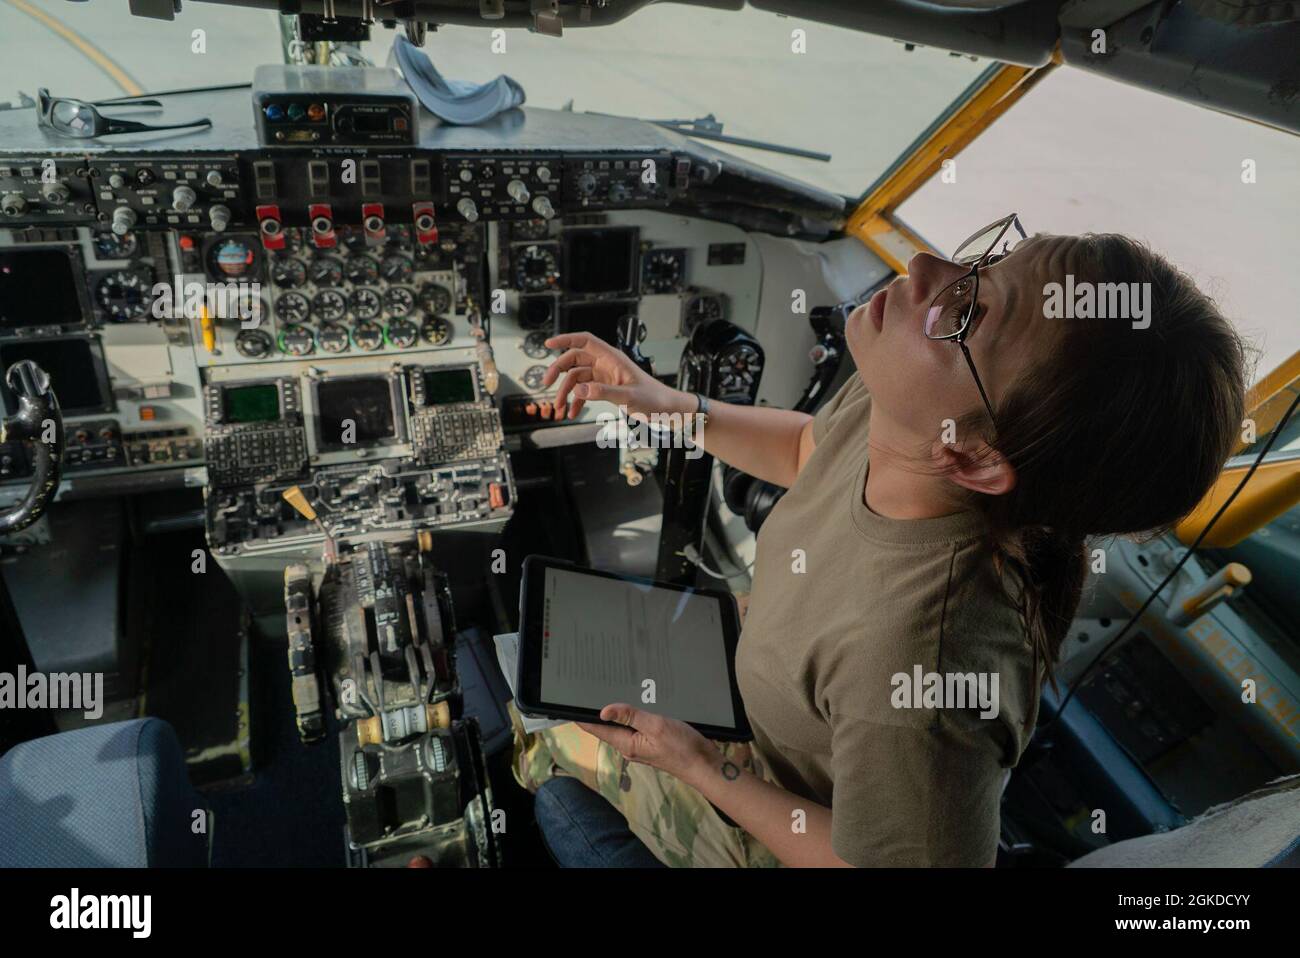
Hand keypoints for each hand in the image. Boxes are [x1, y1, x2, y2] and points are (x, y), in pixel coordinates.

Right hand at [541, 333, 689, 420]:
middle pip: (575, 360)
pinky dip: (577, 402)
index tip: (548, 345)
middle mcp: (606, 364)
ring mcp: (604, 376)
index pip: (585, 341)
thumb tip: (578, 390)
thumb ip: (603, 392)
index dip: (565, 339)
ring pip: (577, 378)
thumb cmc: (654, 399)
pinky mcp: (605, 389)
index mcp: (612, 358)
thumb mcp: (629, 397)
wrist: (666, 410)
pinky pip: (585, 392)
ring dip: (566, 392)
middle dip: (558, 372)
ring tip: (559, 409)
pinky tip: (573, 413)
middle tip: (546, 384)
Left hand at [577, 704, 715, 785]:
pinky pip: (635, 728)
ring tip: (605, 695)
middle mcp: (630, 747)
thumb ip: (631, 716)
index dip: (583, 718)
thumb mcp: (655, 726)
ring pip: (622, 727)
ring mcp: (641, 746)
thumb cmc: (682, 747)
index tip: (569, 705)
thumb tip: (603, 711)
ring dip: (614, 714)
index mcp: (627, 744)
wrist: (704, 765)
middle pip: (607, 728)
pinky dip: (630, 717)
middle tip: (586, 692)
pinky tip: (633, 706)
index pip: (598, 730)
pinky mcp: (652, 744)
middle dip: (596, 713)